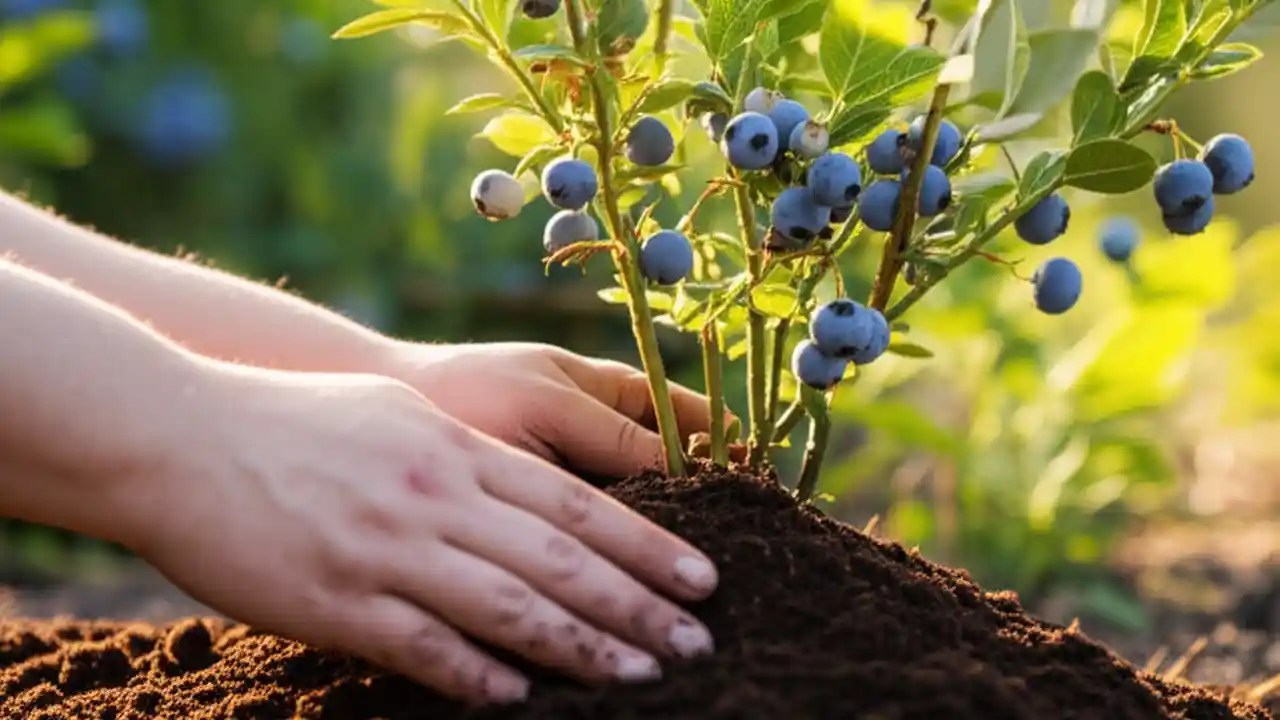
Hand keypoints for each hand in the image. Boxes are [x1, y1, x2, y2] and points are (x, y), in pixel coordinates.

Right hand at [122, 363, 718, 703]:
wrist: (182, 433)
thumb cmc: (295, 419)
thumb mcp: (399, 417)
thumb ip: (465, 457)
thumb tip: (526, 495)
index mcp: (456, 449)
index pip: (573, 505)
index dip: (645, 543)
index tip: (699, 577)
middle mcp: (437, 497)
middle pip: (560, 560)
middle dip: (638, 604)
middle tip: (699, 640)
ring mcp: (388, 550)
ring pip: (507, 607)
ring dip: (583, 647)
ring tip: (643, 676)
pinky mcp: (335, 600)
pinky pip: (420, 646)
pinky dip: (475, 674)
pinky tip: (522, 697)